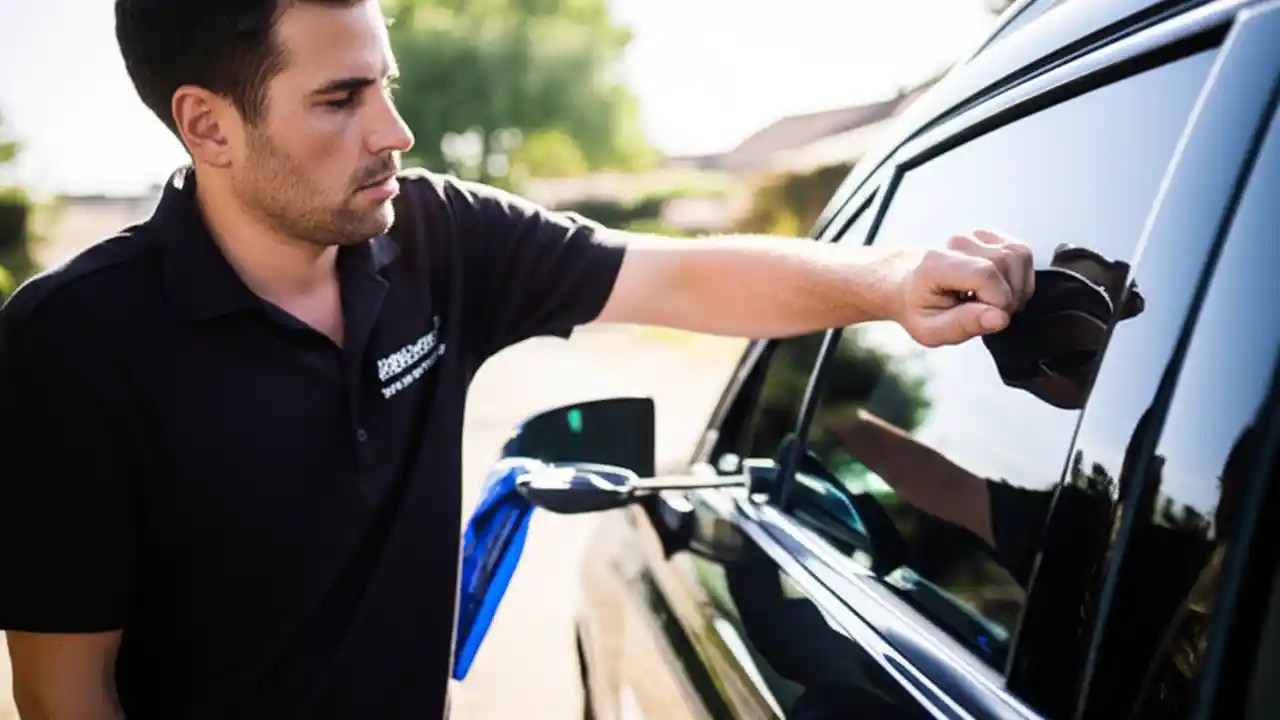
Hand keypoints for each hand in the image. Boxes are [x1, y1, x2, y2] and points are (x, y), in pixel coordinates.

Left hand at [890, 230, 1034, 346]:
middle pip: (1005, 262)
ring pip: (1018, 255)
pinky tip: (1002, 291)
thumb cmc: (921, 311)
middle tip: (990, 315)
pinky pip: (1021, 253)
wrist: (912, 290)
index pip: (985, 274)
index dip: (998, 301)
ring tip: (995, 304)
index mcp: (936, 265)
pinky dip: (1021, 277)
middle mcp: (956, 244)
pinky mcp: (992, 237)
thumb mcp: (931, 330)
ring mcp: (975, 237)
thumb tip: (999, 318)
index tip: (989, 318)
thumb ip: (962, 325)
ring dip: (1018, 287)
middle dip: (1009, 297)